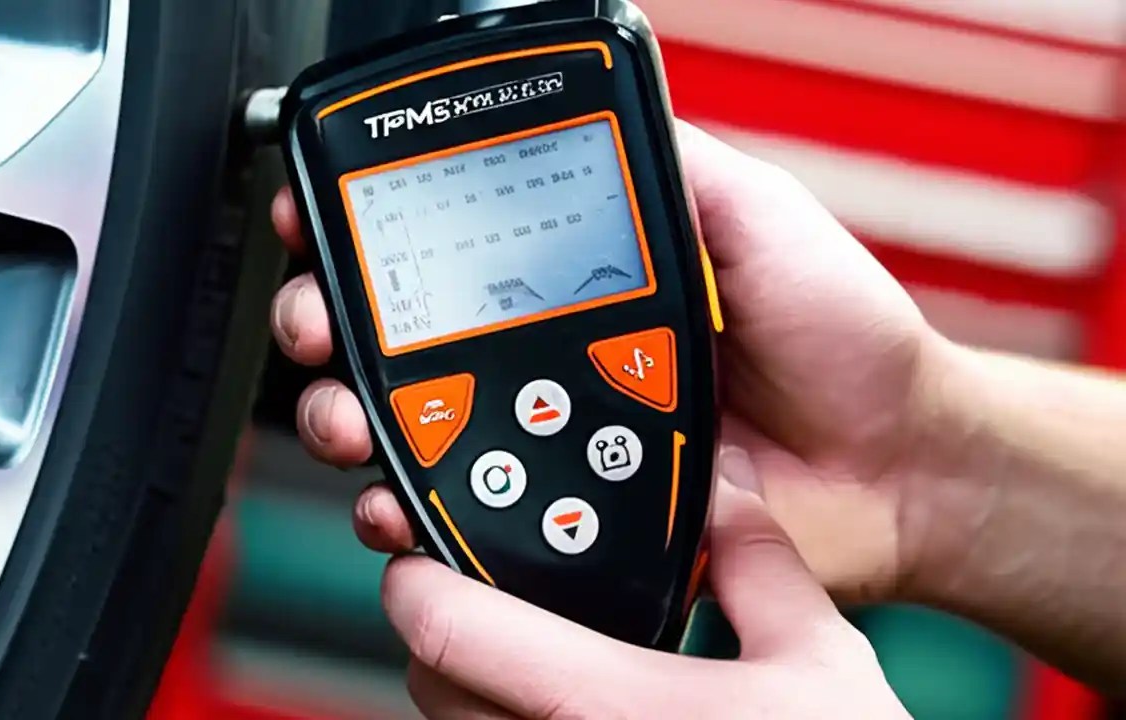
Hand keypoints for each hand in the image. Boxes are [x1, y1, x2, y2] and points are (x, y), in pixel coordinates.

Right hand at [268, 119, 948, 601]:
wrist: (893, 465)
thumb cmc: (846, 341)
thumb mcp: (759, 217)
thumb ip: (675, 171)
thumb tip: (595, 115)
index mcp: (585, 278)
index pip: (457, 246)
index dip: (378, 233)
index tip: (325, 219)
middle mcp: (552, 354)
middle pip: (407, 337)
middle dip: (333, 323)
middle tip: (321, 319)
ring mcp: (552, 436)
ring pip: (418, 427)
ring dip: (353, 417)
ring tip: (347, 414)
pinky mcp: (566, 513)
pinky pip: (474, 515)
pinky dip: (419, 513)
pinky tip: (399, 499)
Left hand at [386, 451, 909, 718]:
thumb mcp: (819, 663)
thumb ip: (761, 565)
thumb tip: (730, 494)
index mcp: (609, 704)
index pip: (450, 630)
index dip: (417, 578)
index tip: (418, 554)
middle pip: (434, 687)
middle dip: (444, 634)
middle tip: (479, 597)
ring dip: (472, 691)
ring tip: (527, 661)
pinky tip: (563, 714)